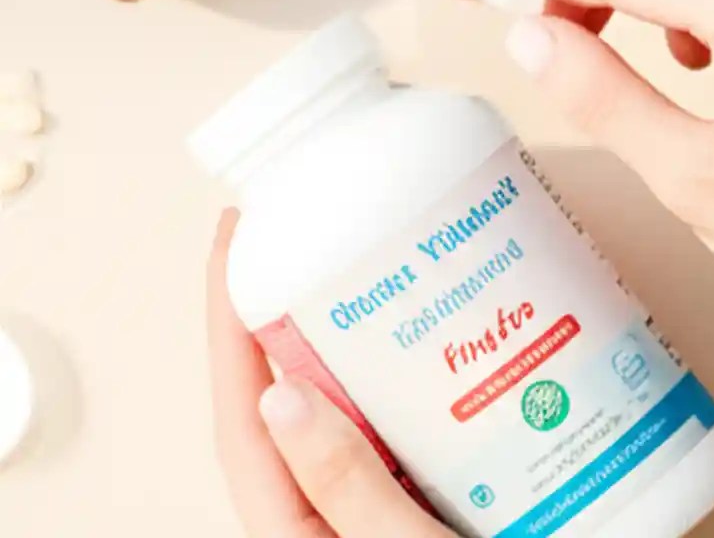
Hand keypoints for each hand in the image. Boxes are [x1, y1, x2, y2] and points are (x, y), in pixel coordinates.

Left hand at [207, 209, 456, 537]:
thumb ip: (344, 482)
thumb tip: (281, 393)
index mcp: (292, 527)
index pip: (241, 413)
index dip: (228, 318)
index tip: (234, 236)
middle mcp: (323, 513)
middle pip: (295, 400)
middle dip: (301, 315)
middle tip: (321, 235)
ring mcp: (372, 509)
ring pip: (356, 413)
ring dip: (370, 348)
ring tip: (394, 277)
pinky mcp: (421, 507)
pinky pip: (405, 435)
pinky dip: (421, 389)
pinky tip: (454, 353)